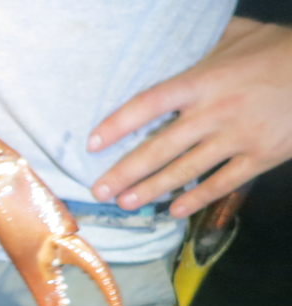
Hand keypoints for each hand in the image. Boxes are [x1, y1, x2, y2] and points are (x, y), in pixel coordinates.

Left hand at [88, 18, 291, 217]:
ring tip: (126, 203)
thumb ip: (201, 43)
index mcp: (203, 81)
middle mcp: (214, 112)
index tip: (93, 142)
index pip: (148, 104)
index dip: (118, 124)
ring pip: (186, 171)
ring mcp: (238, 137)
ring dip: (152, 190)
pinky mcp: (262, 156)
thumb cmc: (279, 50)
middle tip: (99, 191)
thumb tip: (168, 39)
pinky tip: (175, 210)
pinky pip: (223, 183)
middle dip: (125, 172)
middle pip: (159, 148)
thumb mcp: (238, 35)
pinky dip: (198, 199)